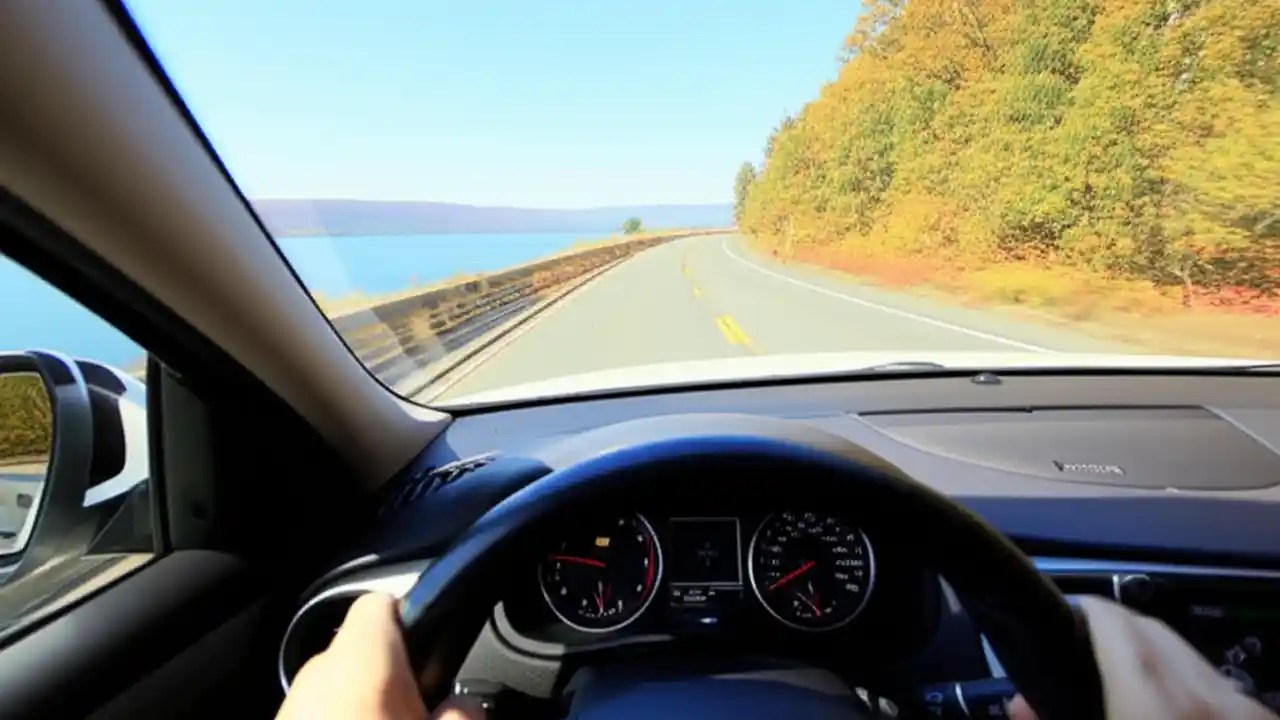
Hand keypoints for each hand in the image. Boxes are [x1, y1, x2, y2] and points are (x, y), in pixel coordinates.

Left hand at [275, 593, 485, 719]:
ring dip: (360, 701)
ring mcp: (290, 701)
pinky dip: (337, 718)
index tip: (431, 644)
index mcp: (362, 657)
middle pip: (363, 649)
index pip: (383, 600)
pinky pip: (318, 712)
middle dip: (390, 674)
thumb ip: (465, 711)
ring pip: (337, 684)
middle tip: (417, 710)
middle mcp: (319, 669)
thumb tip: (465, 705)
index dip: (412, 615)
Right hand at [1002, 596, 1276, 719]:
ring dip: (1155, 660)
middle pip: (1153, 631)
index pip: (1112, 621)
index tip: (1064, 613)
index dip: (1082, 607)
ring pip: (1192, 657)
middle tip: (1083, 650)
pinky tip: (1169, 710)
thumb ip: (1051, 713)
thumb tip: (1021, 702)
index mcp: (1154, 706)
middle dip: (1116, 630)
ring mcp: (1247, 711)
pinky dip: (1191, 688)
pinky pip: (1221, 687)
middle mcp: (1210, 699)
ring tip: (1123, 685)